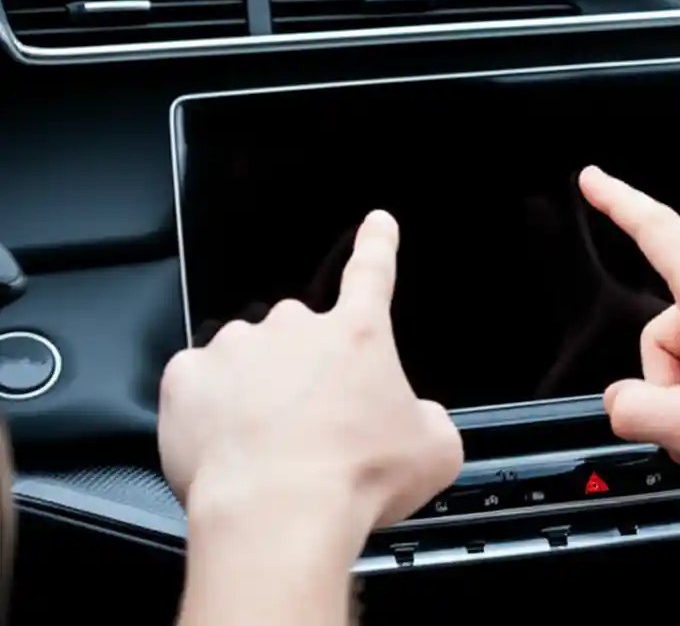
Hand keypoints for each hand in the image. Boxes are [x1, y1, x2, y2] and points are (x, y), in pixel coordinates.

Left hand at [159, 211, 462, 555]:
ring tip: (269, 445)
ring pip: (249, 359)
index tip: (376, 223)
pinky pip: (199, 384)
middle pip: (303, 336)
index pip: (373, 272)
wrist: (277, 513)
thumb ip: (428, 420)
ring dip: (258, 390)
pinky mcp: (187, 379)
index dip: (378, 245)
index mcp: (358, 334)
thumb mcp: (435, 452)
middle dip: (308, 373)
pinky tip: (229, 443)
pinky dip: (211, 409)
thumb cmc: (355, 480)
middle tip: (314, 428)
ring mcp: (236, 348)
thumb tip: (417, 421)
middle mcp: (295, 328)